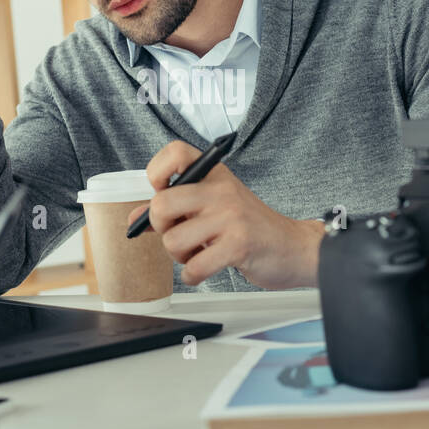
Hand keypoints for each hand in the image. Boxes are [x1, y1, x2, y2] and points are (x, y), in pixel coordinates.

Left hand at [127, 140, 325, 288]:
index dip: (157, 173)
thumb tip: (135, 219)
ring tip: (199, 253)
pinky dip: (192, 276)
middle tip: (179, 233)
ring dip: (180, 257)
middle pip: (161, 205)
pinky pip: (194, 267)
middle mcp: (221, 190)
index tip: (162, 191)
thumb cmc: (250, 227)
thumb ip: (175, 210)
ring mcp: (231, 217)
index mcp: (214, 174)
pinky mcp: (239, 245)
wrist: (293, 247)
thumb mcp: (214, 207)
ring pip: (173, 241)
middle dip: (161, 228)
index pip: (175, 153)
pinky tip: (204, 270)